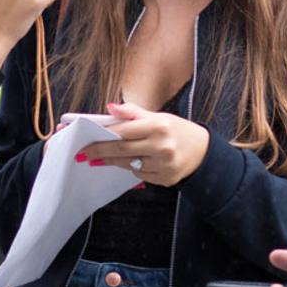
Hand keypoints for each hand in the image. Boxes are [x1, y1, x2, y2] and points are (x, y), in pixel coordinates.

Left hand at [76, 102, 209, 186]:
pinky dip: (133, 168)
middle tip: (83, 154)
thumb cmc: (176, 130)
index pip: (123, 131)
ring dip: (113, 161)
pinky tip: (134, 162)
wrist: (203, 152)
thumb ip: (133, 112)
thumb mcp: (158, 116)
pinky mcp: (166, 179)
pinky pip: (140, 174)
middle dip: (99, 152)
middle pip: (122, 150)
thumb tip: (110, 107)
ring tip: (101, 158)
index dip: (101, 137)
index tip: (85, 142)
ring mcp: (164, 165)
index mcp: (159, 126)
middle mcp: (162, 146)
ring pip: (129, 164)